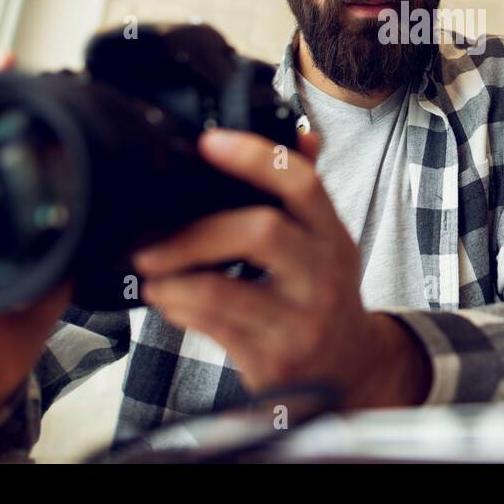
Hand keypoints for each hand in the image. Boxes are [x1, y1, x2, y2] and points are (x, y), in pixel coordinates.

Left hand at [131, 128, 431, 409]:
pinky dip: (179, 308)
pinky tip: (169, 299)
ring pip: (225, 290)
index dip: (254, 157)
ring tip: (152, 271)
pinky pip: (213, 329)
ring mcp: (300, 322)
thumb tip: (301, 134)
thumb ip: (307, 194)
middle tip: (153, 239)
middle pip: (261, 232)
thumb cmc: (326, 296)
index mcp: (332, 238)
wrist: (350, 369)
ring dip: (175, 277)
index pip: (302, 184)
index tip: (208, 143)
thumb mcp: (328, 244)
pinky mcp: (274, 360)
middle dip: (196, 232)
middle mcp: (322, 277)